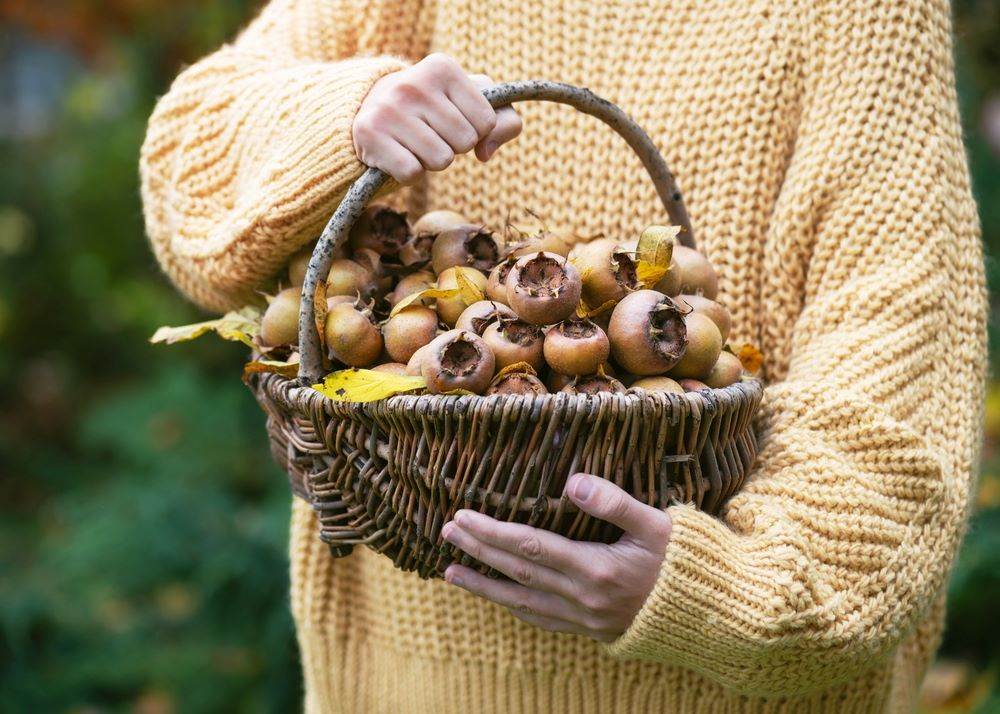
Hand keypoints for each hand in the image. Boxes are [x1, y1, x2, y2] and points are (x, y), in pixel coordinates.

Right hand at [352, 53, 521, 183]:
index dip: (476, 130)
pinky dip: (410, 173)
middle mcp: (414, 83)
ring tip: (416, 142)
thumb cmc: (434, 107)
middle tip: (432, 132)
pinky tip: (399, 152)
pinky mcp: (370, 134)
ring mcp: (389, 108)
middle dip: (454, 146)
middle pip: (465, 142)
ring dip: (432, 161)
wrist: (370, 107)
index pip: (487, 122)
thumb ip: (504, 121)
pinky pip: (412, 173)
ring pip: (441, 160)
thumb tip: (485, 152)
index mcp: (443, 67)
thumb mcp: (472, 102)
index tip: (454, 119)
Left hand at [441, 473, 671, 641]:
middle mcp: (583, 599)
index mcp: (596, 570)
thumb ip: (615, 502)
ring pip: (522, 602)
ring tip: (451, 574)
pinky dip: (513, 607)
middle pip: (518, 572)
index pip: (530, 547)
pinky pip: (541, 620)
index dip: (492, 532)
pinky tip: (498, 597)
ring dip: (484, 586)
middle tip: (446, 532)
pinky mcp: (590, 630)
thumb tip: (573, 482)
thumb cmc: (687, 562)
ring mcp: (585, 619)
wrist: (712, 614)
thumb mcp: (657, 524)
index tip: (462, 516)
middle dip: (478, 552)